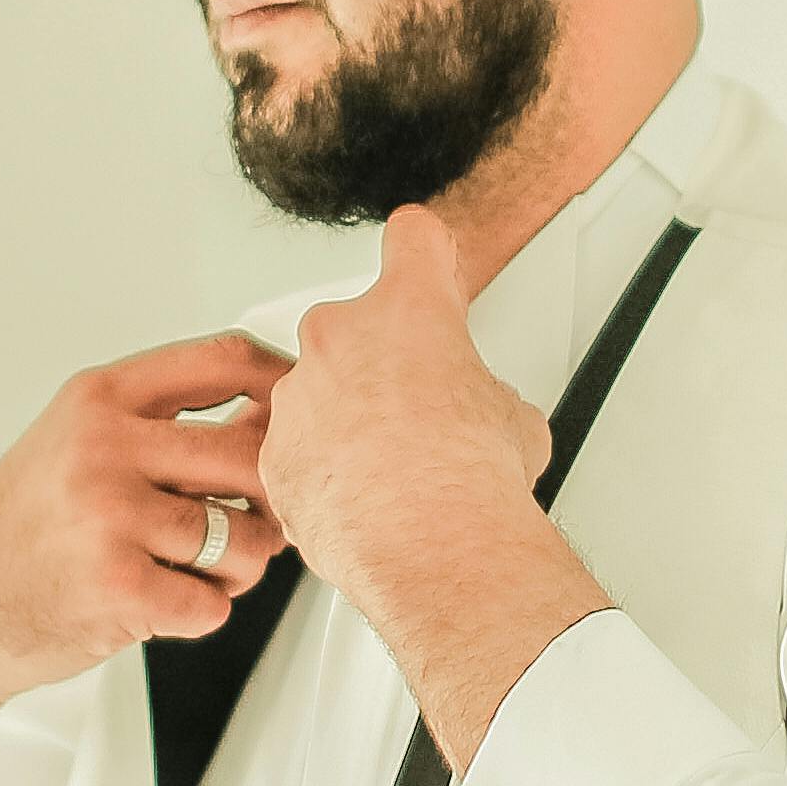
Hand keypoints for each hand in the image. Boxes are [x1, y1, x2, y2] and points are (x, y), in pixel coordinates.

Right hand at [0, 331, 291, 785]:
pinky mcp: (116, 587)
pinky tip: (160, 604)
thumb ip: (160, 423)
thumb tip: (275, 417)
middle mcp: (104, 447)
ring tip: (194, 571)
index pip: (225, 360)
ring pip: (245, 539)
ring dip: (238, 569)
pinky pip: (213, 604)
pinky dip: (201, 614)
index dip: (285, 384)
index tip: (307, 410)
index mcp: (100, 399)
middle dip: (271, 500)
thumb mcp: (76, 441)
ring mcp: (108, 516)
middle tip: (255, 524)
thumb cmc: (22, 530)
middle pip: (253, 453)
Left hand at [261, 209, 605, 766]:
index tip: (427, 268)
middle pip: (356, 326)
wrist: (428, 545)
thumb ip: (483, 393)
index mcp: (408, 309)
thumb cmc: (471, 477)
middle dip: (381, 363)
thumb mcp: (513, 418)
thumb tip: (486, 416)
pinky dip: (323, 473)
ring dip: (347, 421)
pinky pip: (298, 451)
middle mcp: (340, 336)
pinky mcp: (273, 452)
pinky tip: (364, 504)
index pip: (414, 240)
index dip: (426, 255)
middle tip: (418, 413)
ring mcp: (299, 393)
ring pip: (320, 392)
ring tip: (392, 474)